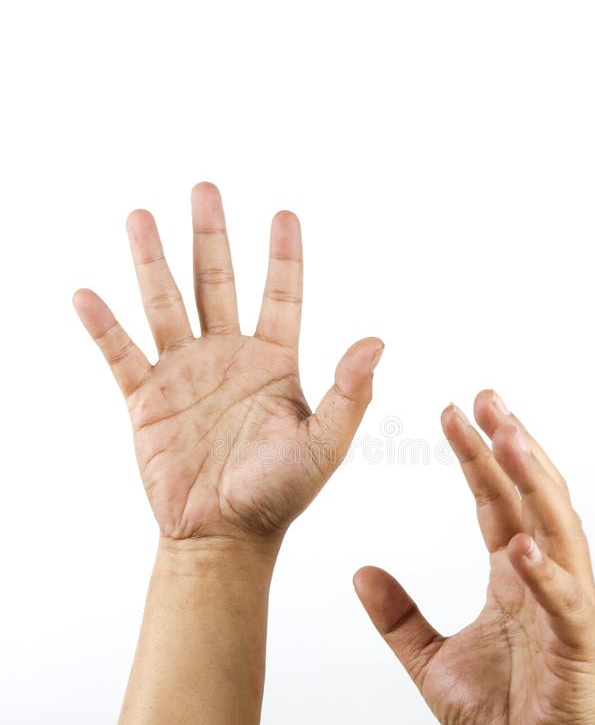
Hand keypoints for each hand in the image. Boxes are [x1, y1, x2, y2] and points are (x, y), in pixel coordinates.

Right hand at [74, 182, 382, 541]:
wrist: (226, 536)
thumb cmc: (280, 494)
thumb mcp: (325, 445)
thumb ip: (350, 394)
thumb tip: (376, 340)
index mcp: (274, 364)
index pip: (281, 296)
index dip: (283, 256)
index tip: (283, 214)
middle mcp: (228, 358)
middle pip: (216, 283)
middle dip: (210, 237)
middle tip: (205, 188)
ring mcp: (185, 375)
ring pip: (165, 305)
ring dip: (152, 262)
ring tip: (140, 217)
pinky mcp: (147, 400)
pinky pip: (121, 355)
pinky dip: (104, 327)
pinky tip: (88, 295)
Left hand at [354, 390, 594, 724]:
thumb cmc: (503, 712)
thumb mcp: (430, 659)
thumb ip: (398, 616)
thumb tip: (361, 573)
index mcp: (511, 573)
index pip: (494, 500)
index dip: (475, 456)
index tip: (452, 413)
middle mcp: (543, 574)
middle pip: (528, 496)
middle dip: (509, 444)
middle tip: (486, 396)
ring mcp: (566, 604)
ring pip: (556, 528)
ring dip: (535, 481)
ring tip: (510, 437)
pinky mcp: (580, 644)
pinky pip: (565, 601)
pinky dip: (546, 572)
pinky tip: (521, 543)